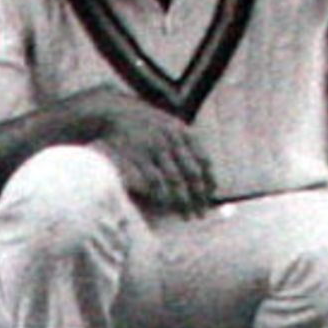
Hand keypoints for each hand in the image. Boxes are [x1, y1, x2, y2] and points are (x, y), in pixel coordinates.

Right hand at [72, 86, 215, 216]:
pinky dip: (163, 196)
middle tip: (201, 214)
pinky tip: (168, 208)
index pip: (204, 160)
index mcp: (184, 133)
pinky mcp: (139, 156)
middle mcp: (173, 140)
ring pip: (176, 180)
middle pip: (192, 173)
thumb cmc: (148, 126)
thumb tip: (208, 174)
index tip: (211, 195)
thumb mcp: (171, 127)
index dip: (209, 180)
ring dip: (184, 201)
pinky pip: (156, 181)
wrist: (116, 112)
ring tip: (187, 215)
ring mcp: (156, 148)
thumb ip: (188, 146)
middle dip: (199, 196)